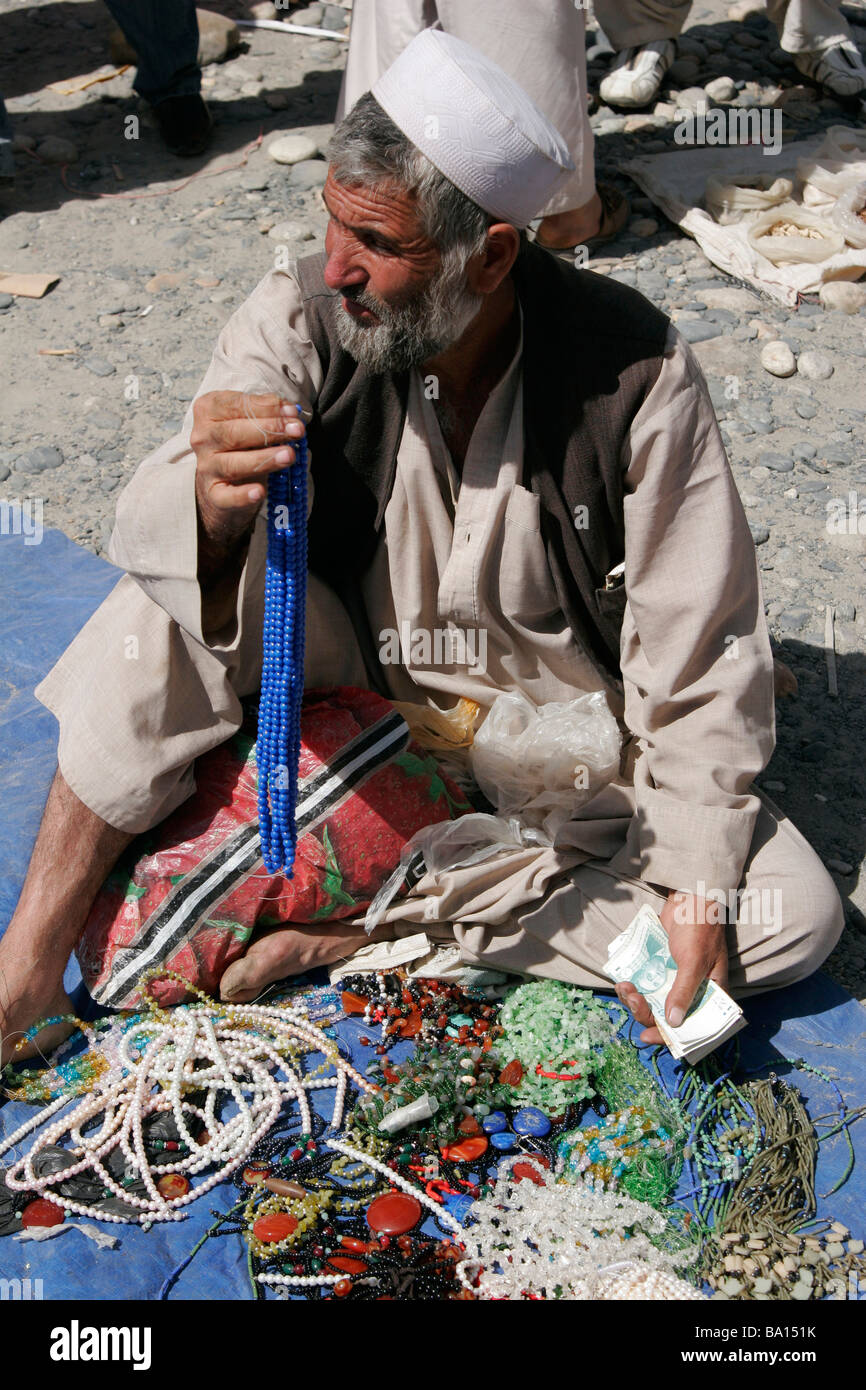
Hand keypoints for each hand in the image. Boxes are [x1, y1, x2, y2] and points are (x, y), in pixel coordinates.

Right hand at [191, 390, 305, 552]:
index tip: (292, 411)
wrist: (222, 482)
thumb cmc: (239, 445)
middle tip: (296, 430)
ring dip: (264, 459)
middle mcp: (203, 438)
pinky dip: (243, 496)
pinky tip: (260, 492)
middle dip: (269, 430)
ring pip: (233, 464)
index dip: (266, 407)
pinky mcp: (214, 494)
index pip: (236, 405)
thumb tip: (290, 411)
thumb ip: (266, 413)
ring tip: (289, 455)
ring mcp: (207, 467)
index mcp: (208, 412)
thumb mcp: (249, 422)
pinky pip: (228, 497)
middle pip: (234, 432)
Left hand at [615, 891, 727, 1046]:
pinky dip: (632, 988)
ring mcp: (673, 981)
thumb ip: (683, 991)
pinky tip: (623, 980)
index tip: (648, 1037)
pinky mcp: (659, 970)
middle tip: (632, 999)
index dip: (670, 1037)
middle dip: (644, 1013)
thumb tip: (673, 1022)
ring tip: (624, 987)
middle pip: (665, 1018)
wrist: (689, 899)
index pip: (692, 1028)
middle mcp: (691, 993)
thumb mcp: (694, 962)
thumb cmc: (700, 930)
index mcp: (709, 997)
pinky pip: (644, 987)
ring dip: (634, 1001)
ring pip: (651, 1003)